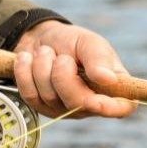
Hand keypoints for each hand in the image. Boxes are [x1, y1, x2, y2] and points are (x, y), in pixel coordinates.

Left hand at [13, 20, 136, 118]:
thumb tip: (108, 79)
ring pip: (50, 96)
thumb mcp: (89, 42)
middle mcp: (90, 104)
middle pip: (78, 102)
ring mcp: (64, 109)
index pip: (121, 108)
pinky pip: (29, 94)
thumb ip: (99, 59)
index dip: (111, 108)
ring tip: (47, 53)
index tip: (97, 100)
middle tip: (62, 57)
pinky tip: (28, 59)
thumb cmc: (72, 42)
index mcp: (111, 88)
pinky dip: (25, 71)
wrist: (41, 38)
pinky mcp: (40, 107)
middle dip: (63, 74)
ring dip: (43, 66)